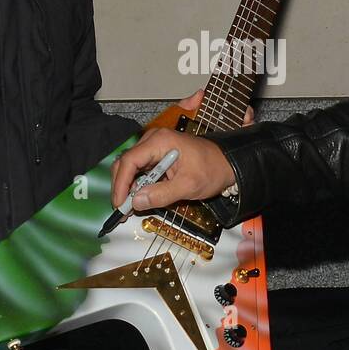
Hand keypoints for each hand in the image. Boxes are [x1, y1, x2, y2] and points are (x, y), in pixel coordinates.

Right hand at [109, 87, 251, 211]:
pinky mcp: (158, 154)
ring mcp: (155, 146)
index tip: (119, 204)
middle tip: (121, 209)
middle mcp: (154, 139)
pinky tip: (140, 198)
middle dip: (121, 186)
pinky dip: (138, 184)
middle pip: (126, 162)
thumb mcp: (188, 186)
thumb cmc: (212, 170)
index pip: (130, 161)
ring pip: (131, 166)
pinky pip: (141, 168)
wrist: (229, 163)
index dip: (121, 184)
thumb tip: (136, 202)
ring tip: (129, 207)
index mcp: (160, 141)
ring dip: (128, 186)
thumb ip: (161, 194)